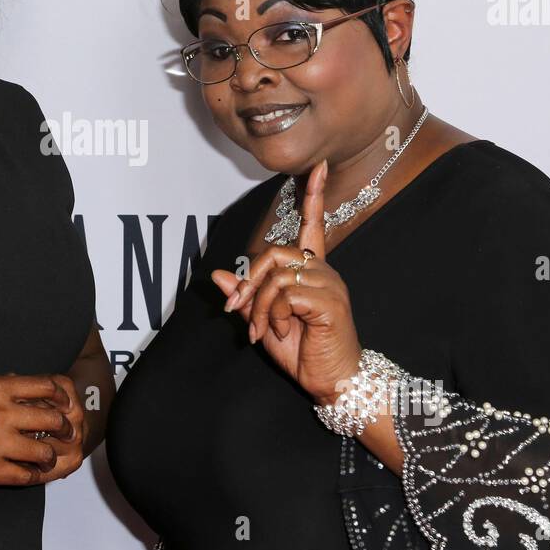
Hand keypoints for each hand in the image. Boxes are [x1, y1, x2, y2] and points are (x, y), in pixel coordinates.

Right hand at [0, 374, 76, 487]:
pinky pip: (25, 476)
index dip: (62, 398)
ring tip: (47, 456)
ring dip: (50, 456)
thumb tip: (21, 384)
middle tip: (67, 433)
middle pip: (52, 420)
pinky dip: (33, 476)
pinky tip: (30, 472)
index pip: (45, 387)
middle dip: (65, 428)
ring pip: (44, 452)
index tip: (66, 405)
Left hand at [211, 158, 362, 403]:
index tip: (318, 167)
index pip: (315, 225)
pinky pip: (285, 293)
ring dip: (258, 305)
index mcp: (312, 272)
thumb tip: (218, 275)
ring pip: (276, 274)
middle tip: (239, 312)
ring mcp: (329, 284)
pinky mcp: (329, 301)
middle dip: (250, 281)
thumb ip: (245, 297)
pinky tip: (279, 330)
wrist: (332, 382)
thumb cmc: (304, 352)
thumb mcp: (264, 323)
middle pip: (275, 251)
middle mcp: (324, 271)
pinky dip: (271, 313)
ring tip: (260, 330)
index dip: (314, 196)